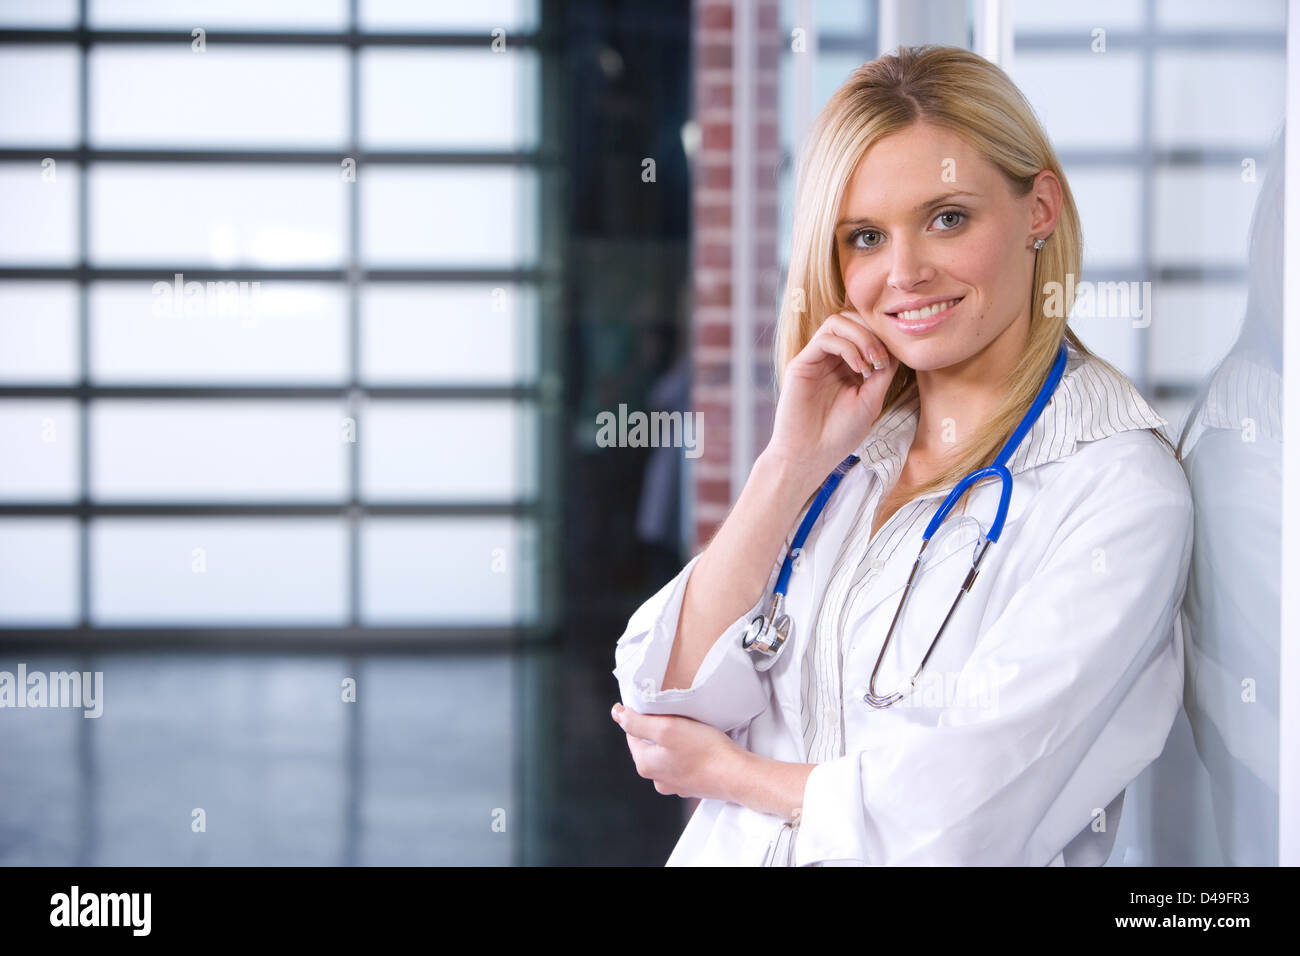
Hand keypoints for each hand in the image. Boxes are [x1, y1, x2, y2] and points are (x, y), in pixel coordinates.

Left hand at [611, 703, 747, 801]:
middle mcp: (657, 779)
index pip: (633, 733)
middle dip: (659, 728)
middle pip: (650, 744)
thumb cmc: (704, 751)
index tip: (657, 706)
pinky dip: (688, 752)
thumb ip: (638, 722)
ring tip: (690, 729)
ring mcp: (675, 784)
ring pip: (667, 753)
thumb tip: (617, 715)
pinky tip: (700, 745)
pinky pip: (683, 762)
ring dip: (674, 740)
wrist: (737, 775)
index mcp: (645, 765)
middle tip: (676, 715)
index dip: (642, 716)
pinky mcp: (693, 784)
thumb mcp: (667, 728)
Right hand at [767, 308, 898, 478]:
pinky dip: (847, 347)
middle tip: (882, 359)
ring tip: (871, 362)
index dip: (883, 338)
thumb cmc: (840, 434)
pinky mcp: (801, 363)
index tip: (892, 361)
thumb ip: (882, 372)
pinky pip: (825, 338)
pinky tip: (858, 368)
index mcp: (848, 366)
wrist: (810, 455)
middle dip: (873, 333)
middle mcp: (830, 358)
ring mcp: (815, 359)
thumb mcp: (871, 400)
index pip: (866, 333)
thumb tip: (895, 347)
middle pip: (852, 319)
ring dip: (862, 336)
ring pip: (838, 322)